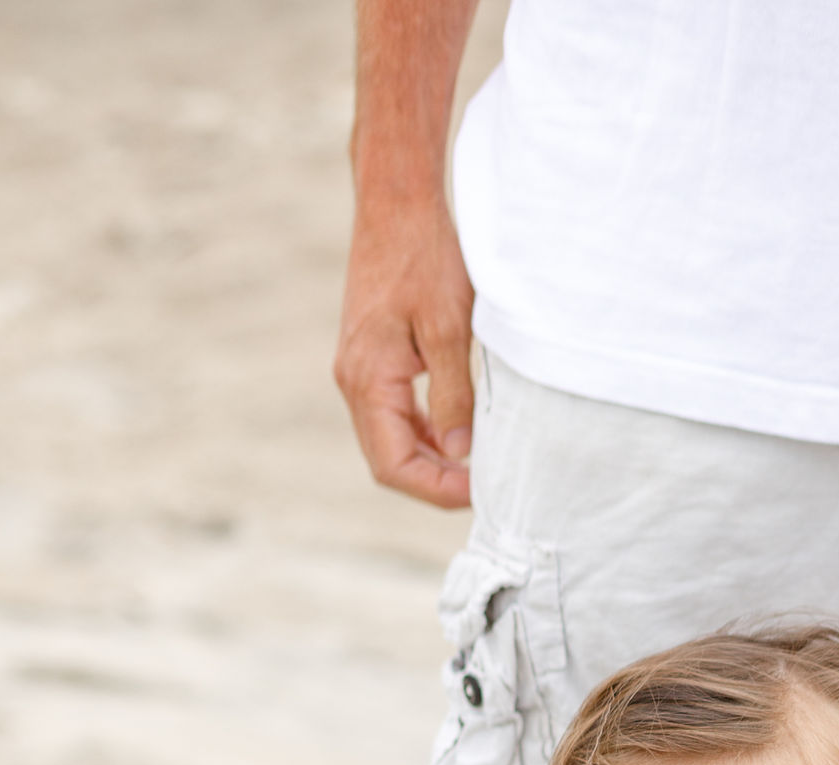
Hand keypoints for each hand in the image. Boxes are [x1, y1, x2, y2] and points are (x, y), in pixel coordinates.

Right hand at [334, 192, 474, 508]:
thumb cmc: (424, 255)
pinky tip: (458, 432)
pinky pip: (395, 412)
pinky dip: (425, 430)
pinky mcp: (373, 357)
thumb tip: (460, 452)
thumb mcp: (449, 328)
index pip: (393, 466)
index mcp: (367, 380)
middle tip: (484, 486)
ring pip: (392, 438)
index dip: (436, 489)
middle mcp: (355, 381)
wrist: (397, 200)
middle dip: (435, 481)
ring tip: (476, 465)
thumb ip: (453, 395)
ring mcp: (360, 369)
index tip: (479, 491)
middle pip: (389, 460)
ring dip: (432, 459)